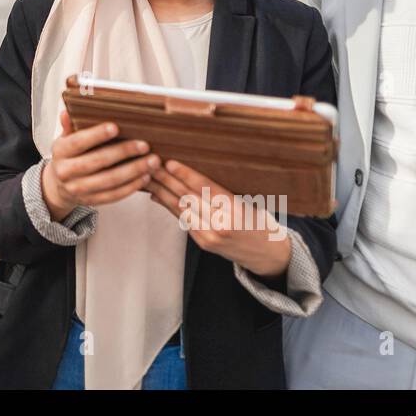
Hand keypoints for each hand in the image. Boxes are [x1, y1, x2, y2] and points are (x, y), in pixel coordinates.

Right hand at [40, 109, 153, 220]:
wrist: (59, 187)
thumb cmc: (69, 156)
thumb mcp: (65, 140)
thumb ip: (69, 127)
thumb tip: (68, 112)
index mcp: (60, 152)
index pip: (78, 142)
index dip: (96, 135)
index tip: (116, 127)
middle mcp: (66, 172)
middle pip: (97, 162)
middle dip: (123, 152)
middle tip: (144, 145)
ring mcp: (78, 189)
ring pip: (109, 181)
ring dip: (133, 171)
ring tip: (152, 162)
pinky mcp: (91, 201)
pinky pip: (113, 195)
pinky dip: (131, 187)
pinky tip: (145, 177)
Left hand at [144, 157, 291, 276]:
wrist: (267, 253)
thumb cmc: (259, 220)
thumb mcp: (248, 201)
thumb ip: (222, 190)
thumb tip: (191, 174)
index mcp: (236, 208)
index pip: (206, 188)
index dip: (186, 174)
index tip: (170, 163)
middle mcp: (222, 223)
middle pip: (189, 197)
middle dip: (167, 180)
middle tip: (151, 165)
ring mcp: (211, 236)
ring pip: (182, 209)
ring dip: (162, 192)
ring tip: (148, 177)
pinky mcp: (204, 243)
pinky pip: (183, 221)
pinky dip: (169, 207)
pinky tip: (157, 195)